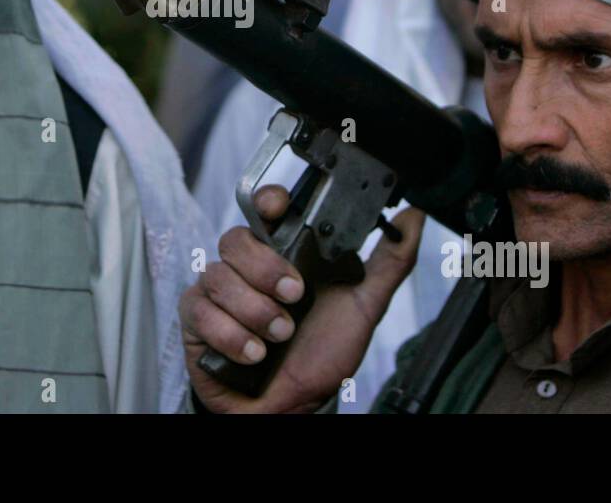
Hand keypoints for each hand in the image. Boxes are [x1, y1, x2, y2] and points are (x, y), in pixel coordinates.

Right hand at [180, 184, 424, 412]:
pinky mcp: (196, 320)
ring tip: (278, 337)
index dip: (267, 202)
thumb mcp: (363, 308)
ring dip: (255, 311)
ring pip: (219, 277)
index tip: (281, 209)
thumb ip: (389, 263)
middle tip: (295, 297)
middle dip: (267, 270)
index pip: (263, 209)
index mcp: (281, 254)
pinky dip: (232, 336)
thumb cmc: (320, 355)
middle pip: (236, 239)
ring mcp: (218, 292)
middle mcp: (245, 268)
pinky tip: (252, 354)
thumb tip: (413, 219)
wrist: (292, 407)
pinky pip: (201, 312)